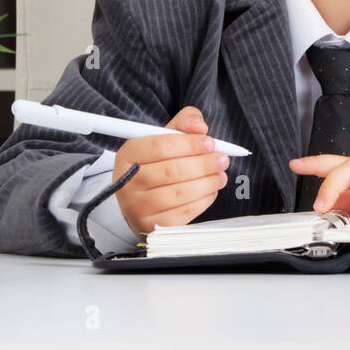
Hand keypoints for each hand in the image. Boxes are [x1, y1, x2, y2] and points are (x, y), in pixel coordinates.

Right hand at [113, 105, 229, 235]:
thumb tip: (200, 126)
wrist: (141, 197)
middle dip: (203, 164)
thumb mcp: (166, 136)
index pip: (161, 146)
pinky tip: (211, 190)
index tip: (210, 143)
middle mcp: (128, 182)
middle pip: (172, 171)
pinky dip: (203, 200)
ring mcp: (137, 207)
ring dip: (207, 183)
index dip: (190, 144)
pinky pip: (183, 213)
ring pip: (180, 193)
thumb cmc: (158, 162)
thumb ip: (185, 123)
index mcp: (129, 154)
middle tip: (222, 159)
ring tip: (221, 175)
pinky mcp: (150, 226)